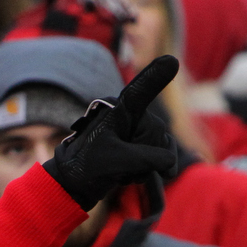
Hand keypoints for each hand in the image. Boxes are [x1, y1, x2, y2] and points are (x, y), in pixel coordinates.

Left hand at [45, 55, 178, 209]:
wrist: (75, 185)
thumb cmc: (85, 166)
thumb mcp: (112, 160)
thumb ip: (144, 158)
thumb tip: (170, 162)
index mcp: (118, 109)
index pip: (139, 92)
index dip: (155, 76)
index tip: (170, 61)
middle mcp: (130, 114)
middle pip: (156, 131)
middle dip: (142, 155)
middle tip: (116, 164)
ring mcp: (137, 129)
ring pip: (162, 147)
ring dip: (145, 167)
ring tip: (121, 172)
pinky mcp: (142, 146)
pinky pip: (162, 157)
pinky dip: (151, 171)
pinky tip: (135, 177)